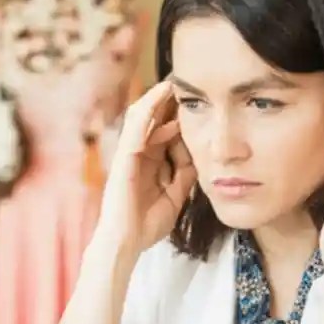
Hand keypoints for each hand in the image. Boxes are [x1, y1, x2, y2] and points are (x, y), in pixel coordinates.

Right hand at [96, 81, 197, 253]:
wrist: (127, 243)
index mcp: (150, 164)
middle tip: (189, 81)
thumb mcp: (175, 196)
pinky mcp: (124, 155)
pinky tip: (162, 93)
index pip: (165, 132)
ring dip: (159, 98)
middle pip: (154, 119)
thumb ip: (184, 176)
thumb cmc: (146, 225)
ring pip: (143, 116)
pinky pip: (136, 125)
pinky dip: (148, 107)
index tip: (199, 100)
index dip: (180, 115)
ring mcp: (129, 154)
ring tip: (176, 80)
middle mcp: (139, 155)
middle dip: (170, 101)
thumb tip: (199, 156)